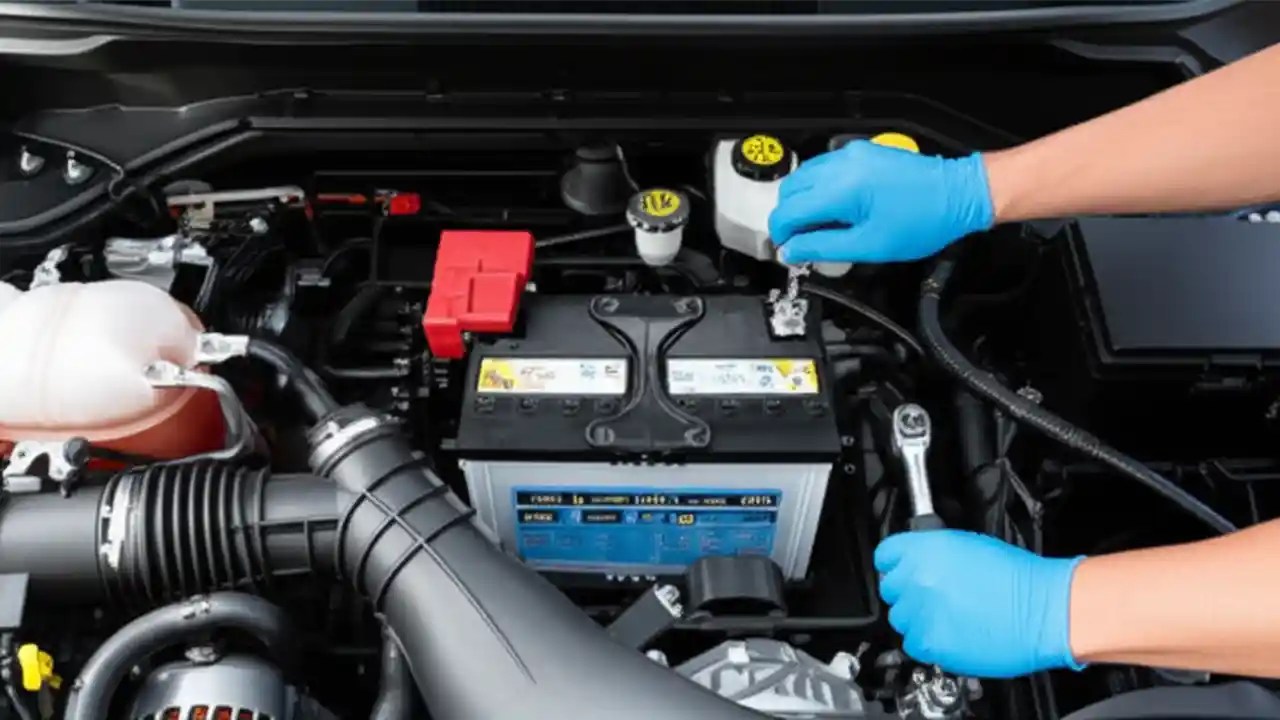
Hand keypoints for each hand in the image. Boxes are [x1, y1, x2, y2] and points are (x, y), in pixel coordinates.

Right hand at [768, 141, 994, 262]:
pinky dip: (818, 188)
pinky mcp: (861, 152)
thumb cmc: (923, 220)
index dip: (781, 234)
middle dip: (789, 217)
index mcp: (841, 189)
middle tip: (801, 242)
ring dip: (802, 202)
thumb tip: (792, 251)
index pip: (789, 211)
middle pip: (790, 190)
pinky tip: (834, 208)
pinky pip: (824, 168)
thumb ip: (823, 247)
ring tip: (819, 227)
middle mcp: (841, 165)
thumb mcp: (869, 245)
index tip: (786, 250)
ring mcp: (850, 154)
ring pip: (804, 176)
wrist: (958, 194)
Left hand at [875, 530, 1083, 677]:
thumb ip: (935, 554)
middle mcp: (918, 579)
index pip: (885, 555)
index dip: (894, 564)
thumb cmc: (1019, 578)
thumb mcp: (969, 546)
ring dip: (917, 618)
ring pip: (900, 618)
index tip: (900, 570)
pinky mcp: (931, 643)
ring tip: (946, 616)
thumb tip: (920, 563)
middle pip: (890, 589)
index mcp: (925, 549)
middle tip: (930, 596)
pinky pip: (913, 644)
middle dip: (908, 592)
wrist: (1043, 610)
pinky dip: (928, 641)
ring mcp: (922, 613)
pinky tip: (950, 633)